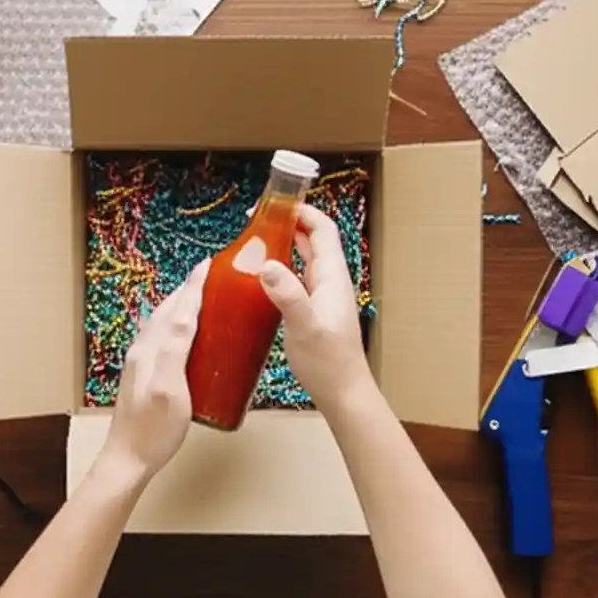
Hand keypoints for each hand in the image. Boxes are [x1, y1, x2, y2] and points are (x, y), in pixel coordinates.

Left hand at [98, 260, 208, 482]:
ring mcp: (140, 365)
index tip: (208, 265)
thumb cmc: (153, 431)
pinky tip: (186, 338)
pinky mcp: (143, 377)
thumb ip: (175, 350)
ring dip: (180, 308)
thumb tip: (184, 313)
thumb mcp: (170, 388)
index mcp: (151, 350)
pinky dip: (176, 328)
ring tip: (200, 300)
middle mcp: (143, 352)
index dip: (193, 286)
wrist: (127, 460)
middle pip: (166, 312)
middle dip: (187, 291)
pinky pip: (161, 340)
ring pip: (161, 325)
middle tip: (209, 278)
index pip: (177, 310)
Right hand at [259, 204, 374, 413]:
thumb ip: (288, 295)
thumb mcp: (304, 327)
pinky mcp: (313, 311)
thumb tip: (267, 265)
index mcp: (332, 278)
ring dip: (283, 246)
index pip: (322, 230)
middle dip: (288, 224)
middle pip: (312, 240)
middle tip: (256, 221)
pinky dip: (281, 270)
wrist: (343, 394)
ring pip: (304, 260)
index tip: (274, 204)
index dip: (302, 211)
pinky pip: (297, 280)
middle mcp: (329, 282)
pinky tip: (261, 279)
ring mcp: (322, 297)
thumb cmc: (328, 363)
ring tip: (255, 243)